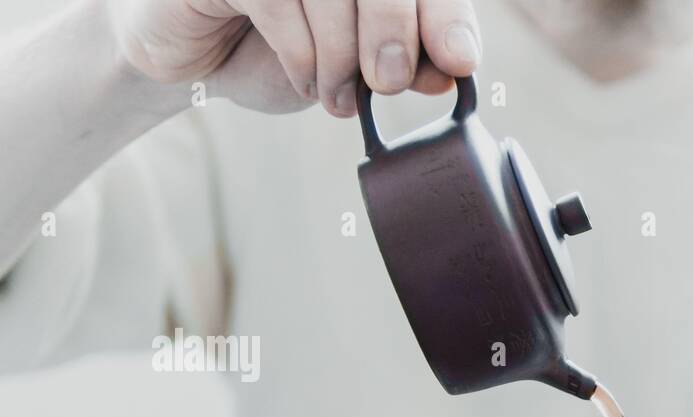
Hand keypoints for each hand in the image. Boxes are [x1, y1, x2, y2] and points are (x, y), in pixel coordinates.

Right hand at [106, 0, 480, 115]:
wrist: (194, 54)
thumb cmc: (283, 48)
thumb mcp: (356, 61)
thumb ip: (407, 58)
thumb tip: (452, 66)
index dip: (445, 15)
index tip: (459, 61)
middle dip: (394, 32)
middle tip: (388, 82)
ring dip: (340, 55)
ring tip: (335, 93)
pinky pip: (278, 1)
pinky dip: (300, 52)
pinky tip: (304, 77)